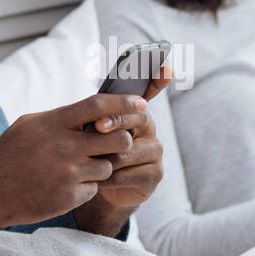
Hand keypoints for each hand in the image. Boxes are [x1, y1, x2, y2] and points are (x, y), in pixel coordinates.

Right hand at [0, 74, 169, 230]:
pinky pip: (94, 188)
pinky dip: (85, 187)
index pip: (98, 105)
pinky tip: (63, 187)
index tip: (142, 103)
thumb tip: (92, 111)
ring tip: (75, 169)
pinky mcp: (70, 196)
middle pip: (117, 139)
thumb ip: (60, 118)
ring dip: (100, 168)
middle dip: (122, 141)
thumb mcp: (28, 126)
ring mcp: (69, 173)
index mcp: (54, 123)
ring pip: (108, 166)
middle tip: (114, 144)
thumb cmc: (8, 156)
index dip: (124, 103)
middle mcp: (65, 147)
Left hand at [86, 65, 174, 212]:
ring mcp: (156, 150)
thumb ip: (97, 119)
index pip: (150, 90)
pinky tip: (98, 180)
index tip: (166, 68)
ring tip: (88, 162)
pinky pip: (129, 173)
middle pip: (135, 118)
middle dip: (114, 122)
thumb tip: (96, 119)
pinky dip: (109, 177)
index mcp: (135, 111)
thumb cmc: (95, 152)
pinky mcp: (155, 173)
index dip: (159, 79)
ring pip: (127, 150)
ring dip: (104, 158)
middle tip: (97, 126)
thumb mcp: (91, 132)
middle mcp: (150, 127)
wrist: (102, 187)